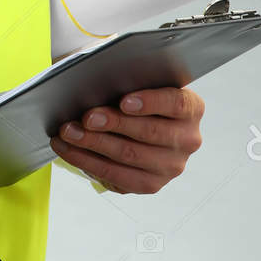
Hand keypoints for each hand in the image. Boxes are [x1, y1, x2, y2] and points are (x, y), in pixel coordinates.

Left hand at [48, 86, 204, 194]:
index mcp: (192, 108)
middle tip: (86, 117)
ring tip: (69, 132)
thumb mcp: (139, 82)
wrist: (138, 125)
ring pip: (130, 156)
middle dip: (113, 124)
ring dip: (94, 144)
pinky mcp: (151, 184)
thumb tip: (95, 75)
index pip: (177, 103)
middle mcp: (188, 139)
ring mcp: (171, 166)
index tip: (124, 101)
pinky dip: (88, 161)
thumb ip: (127, 77)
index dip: (151, 102)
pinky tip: (69, 150)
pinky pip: (116, 176)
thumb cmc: (135, 96)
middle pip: (150, 132)